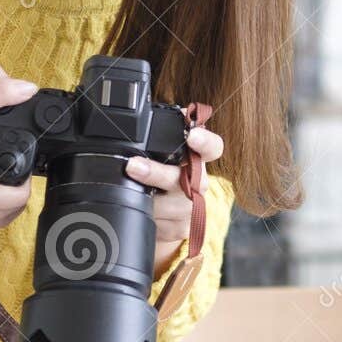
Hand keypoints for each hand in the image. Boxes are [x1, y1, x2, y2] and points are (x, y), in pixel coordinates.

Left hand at [123, 125, 223, 276]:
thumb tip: (163, 113)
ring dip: (147, 200)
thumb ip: (162, 131)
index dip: (204, 141)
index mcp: (198, 157)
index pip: (212, 147)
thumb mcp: (161, 151)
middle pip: (187, 179)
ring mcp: (193, 207)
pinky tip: (143, 212)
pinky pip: (162, 225)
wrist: (164, 210)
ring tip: (128, 192)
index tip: (191, 136)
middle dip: (157, 173)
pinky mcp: (183, 228)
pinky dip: (148, 217)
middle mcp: (200, 181)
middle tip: (133, 166)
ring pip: (170, 206)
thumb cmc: (161, 171)